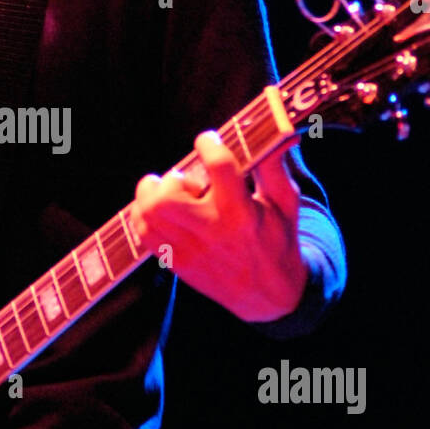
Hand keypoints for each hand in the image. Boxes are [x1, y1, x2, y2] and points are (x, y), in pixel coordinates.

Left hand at [131, 130, 308, 321]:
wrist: (269, 296)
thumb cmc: (277, 241)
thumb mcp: (285, 204)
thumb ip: (275, 166)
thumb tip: (281, 132)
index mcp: (242, 214)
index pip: (219, 167)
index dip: (208, 144)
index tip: (207, 140)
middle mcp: (212, 232)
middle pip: (167, 196)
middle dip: (173, 179)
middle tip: (188, 183)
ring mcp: (190, 250)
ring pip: (149, 213)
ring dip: (154, 195)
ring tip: (174, 196)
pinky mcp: (176, 263)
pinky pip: (144, 233)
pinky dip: (145, 215)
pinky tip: (165, 212)